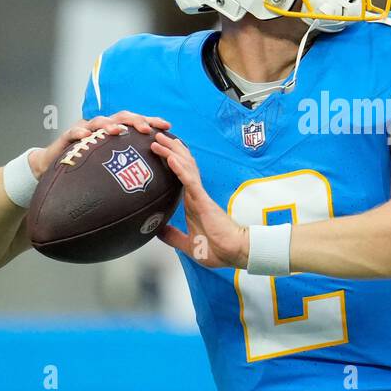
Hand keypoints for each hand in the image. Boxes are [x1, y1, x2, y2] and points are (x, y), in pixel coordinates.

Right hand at [28, 112, 170, 179]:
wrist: (52, 166)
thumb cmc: (85, 168)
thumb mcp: (109, 168)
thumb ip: (127, 169)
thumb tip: (154, 183)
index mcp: (114, 132)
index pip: (135, 123)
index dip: (151, 121)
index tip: (167, 126)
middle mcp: (101, 127)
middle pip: (120, 117)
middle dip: (135, 120)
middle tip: (147, 129)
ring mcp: (84, 130)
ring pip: (98, 121)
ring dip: (109, 124)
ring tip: (119, 130)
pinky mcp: (67, 138)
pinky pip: (73, 132)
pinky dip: (80, 133)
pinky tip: (86, 136)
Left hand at [149, 132, 248, 268]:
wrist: (234, 254)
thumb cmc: (217, 250)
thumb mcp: (188, 244)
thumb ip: (173, 236)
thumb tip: (156, 231)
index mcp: (193, 202)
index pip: (180, 175)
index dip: (170, 160)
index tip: (159, 149)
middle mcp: (196, 195)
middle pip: (182, 165)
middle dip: (169, 148)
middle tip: (156, 135)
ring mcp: (200, 196)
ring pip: (185, 167)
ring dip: (171, 152)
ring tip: (159, 139)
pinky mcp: (204, 201)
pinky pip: (190, 181)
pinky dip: (180, 169)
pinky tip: (170, 158)